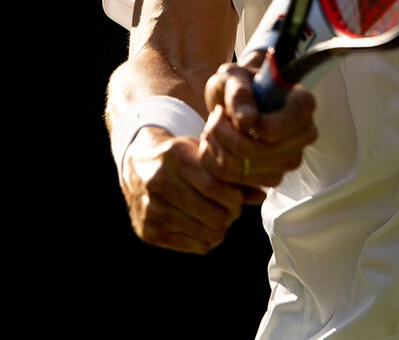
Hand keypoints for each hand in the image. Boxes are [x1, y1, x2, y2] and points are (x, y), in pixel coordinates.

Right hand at [120, 126, 249, 253]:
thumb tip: (262, 196)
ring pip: (205, 233)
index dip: (234, 198)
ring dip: (220, 229)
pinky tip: (204, 227)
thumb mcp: (200, 154)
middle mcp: (158, 182)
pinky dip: (206, 240)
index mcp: (174, 156)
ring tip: (220, 219)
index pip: (215, 188)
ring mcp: (151, 209)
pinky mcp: (148, 231)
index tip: (237, 199)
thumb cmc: (179, 158)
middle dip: (230, 216)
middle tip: (231, 211)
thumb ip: (231, 173)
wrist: (136, 166)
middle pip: (212, 214)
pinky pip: (192, 245)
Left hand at [200, 52, 317, 190]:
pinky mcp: (274, 176)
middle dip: (223, 135)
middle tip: (214, 117)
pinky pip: (238, 182)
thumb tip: (246, 120)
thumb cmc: (240, 82)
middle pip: (255, 152)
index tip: (237, 114)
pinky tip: (217, 144)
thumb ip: (239, 93)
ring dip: (218, 149)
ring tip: (213, 128)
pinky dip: (218, 164)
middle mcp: (304, 134)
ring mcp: (291, 159)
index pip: (274, 129)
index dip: (247, 127)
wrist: (240, 98)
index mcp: (302, 104)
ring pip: (244, 170)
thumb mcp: (233, 76)